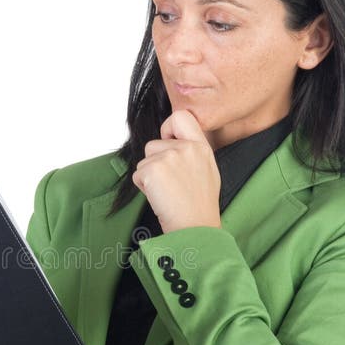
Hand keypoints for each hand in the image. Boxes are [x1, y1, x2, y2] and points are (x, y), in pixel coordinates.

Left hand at [132, 109, 221, 232]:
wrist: (196, 227)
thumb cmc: (199, 205)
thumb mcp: (207, 170)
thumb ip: (191, 152)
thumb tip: (172, 142)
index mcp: (201, 146)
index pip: (180, 117)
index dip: (168, 129)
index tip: (168, 143)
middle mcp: (186, 147)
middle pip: (153, 145)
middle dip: (155, 163)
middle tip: (170, 183)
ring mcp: (169, 157)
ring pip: (144, 161)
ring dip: (149, 176)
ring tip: (167, 192)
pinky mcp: (152, 170)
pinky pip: (138, 175)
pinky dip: (144, 187)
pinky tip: (160, 197)